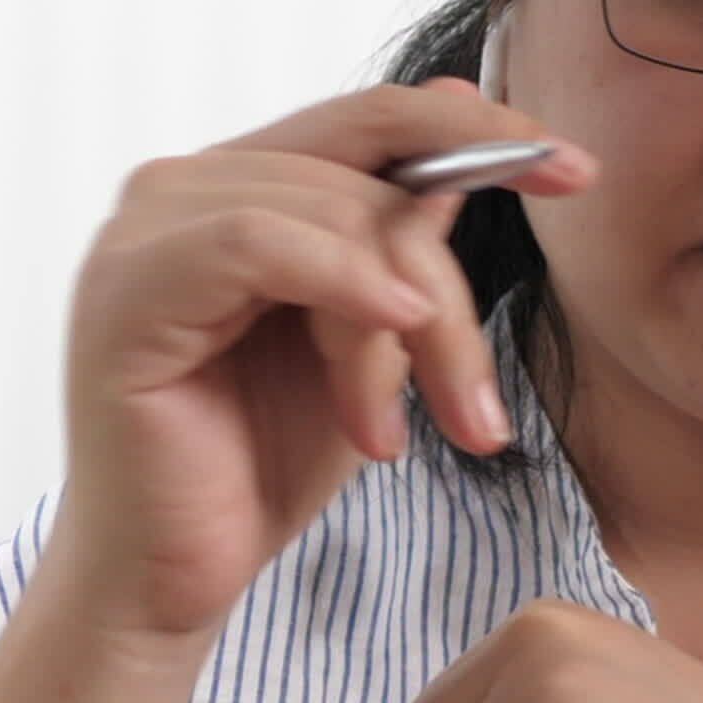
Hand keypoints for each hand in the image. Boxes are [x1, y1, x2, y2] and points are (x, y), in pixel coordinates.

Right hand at [41, 81, 596, 658]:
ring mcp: (144, 231)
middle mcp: (180, 188)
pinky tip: (395, 331)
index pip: (368, 118)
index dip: (477, 131)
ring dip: (404, 325)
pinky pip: (258, 241)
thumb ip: (398, 249)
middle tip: (479, 410)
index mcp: (235, 186)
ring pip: (331, 214)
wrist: (169, 584)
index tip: (575, 171)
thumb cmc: (258, 466)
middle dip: (446, 293)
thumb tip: (461, 156)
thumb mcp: (366, 343)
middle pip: (366, 182)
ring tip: (405, 427)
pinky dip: (344, 283)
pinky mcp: (127, 288)